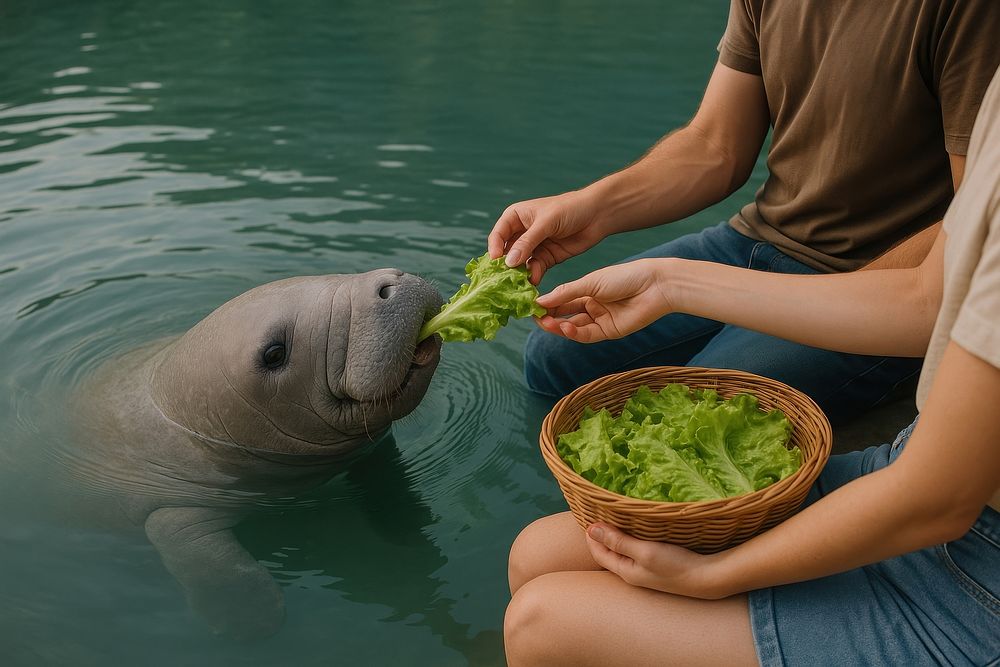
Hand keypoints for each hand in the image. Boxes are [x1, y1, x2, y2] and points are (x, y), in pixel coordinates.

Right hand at [487, 190, 604, 283]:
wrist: (598, 215)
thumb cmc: (570, 208)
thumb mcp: (546, 222)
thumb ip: (527, 242)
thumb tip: (508, 262)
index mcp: (516, 217)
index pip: (498, 235)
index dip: (495, 249)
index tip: (497, 263)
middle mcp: (522, 232)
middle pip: (507, 252)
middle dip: (506, 266)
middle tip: (504, 280)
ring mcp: (534, 246)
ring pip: (521, 263)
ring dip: (520, 273)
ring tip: (519, 284)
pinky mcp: (547, 257)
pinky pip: (535, 269)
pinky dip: (534, 275)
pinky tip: (534, 281)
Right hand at [535, 258, 674, 341]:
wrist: (654, 285)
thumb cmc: (624, 277)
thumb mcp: (590, 282)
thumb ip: (565, 293)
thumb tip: (540, 300)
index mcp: (587, 291)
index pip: (561, 300)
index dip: (547, 304)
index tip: (531, 305)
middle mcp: (592, 306)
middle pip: (565, 315)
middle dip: (550, 317)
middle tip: (536, 318)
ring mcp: (600, 320)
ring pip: (574, 327)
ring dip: (559, 326)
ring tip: (547, 323)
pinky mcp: (609, 331)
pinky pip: (587, 335)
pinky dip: (574, 332)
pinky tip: (565, 327)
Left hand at [585, 523, 728, 599]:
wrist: (707, 577)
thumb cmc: (675, 565)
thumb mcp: (644, 551)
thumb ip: (618, 541)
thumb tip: (590, 529)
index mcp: (625, 570)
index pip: (597, 552)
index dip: (590, 534)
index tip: (587, 512)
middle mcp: (632, 572)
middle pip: (608, 551)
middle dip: (601, 533)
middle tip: (598, 511)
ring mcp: (644, 569)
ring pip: (622, 549)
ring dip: (616, 534)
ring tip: (614, 515)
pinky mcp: (657, 564)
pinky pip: (636, 549)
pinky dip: (631, 537)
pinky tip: (637, 527)